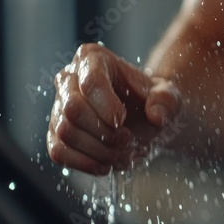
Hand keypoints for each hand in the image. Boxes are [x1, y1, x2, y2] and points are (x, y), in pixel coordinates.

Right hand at [47, 43, 181, 174]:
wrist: (143, 119)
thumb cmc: (152, 101)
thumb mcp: (168, 96)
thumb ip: (167, 101)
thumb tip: (156, 116)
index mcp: (92, 58)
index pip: (90, 83)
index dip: (108, 108)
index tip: (124, 120)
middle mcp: (68, 78)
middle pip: (73, 109)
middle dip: (104, 131)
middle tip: (127, 138)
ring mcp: (58, 107)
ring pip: (65, 132)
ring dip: (98, 150)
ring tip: (121, 152)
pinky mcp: (55, 134)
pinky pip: (58, 152)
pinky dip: (85, 163)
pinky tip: (106, 165)